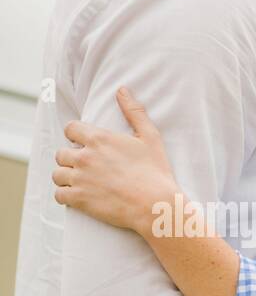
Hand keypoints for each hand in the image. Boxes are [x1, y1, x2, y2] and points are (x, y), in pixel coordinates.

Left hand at [52, 87, 180, 236]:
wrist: (157, 206)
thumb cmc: (156, 172)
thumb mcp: (150, 138)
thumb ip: (134, 112)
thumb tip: (122, 89)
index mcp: (99, 139)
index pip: (70, 129)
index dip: (76, 136)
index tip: (86, 145)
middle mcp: (84, 156)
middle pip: (61, 153)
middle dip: (71, 159)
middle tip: (87, 168)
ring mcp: (80, 178)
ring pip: (57, 174)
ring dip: (67, 177)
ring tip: (82, 183)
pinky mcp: (79, 199)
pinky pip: (59, 195)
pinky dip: (66, 196)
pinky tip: (79, 197)